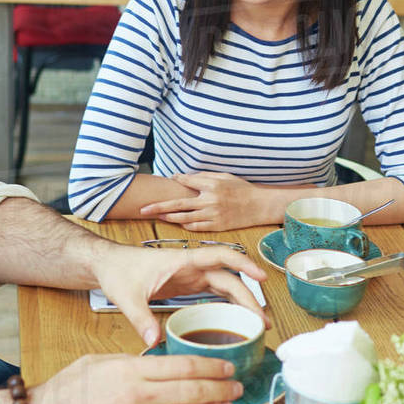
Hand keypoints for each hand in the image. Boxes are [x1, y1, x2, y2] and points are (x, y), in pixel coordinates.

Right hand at [30, 353, 241, 403]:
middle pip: (193, 393)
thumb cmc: (65, 391)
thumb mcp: (99, 361)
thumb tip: (161, 360)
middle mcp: (137, 400)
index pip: (183, 366)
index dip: (211, 367)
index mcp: (130, 372)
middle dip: (221, 389)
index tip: (226, 366)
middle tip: (236, 386)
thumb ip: (133, 361)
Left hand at [95, 242, 268, 346]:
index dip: (243, 264)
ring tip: (256, 325)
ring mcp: (191, 276)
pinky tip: (236, 320)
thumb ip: (141, 318)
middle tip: (261, 321)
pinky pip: (215, 293)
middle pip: (229, 278)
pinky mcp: (188, 285)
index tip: (261, 277)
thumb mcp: (126, 297)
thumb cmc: (118, 271)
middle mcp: (191, 266)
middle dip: (248, 298)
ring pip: (225, 286)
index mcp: (182, 261)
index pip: (220, 256)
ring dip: (242, 303)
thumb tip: (154, 341)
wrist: (108, 265)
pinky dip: (228, 305)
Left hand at [140, 172, 272, 230]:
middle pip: (178, 204)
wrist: (260, 206)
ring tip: (157, 216)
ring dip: (169, 218)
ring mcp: (213, 214)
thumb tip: (184, 177)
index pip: (187, 182)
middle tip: (143, 209)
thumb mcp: (224, 176)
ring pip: (184, 218)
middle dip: (159, 206)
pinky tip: (179, 223)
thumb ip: (204, 177)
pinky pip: (196, 227)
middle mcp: (210, 200)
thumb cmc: (242, 189)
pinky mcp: (217, 226)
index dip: (177, 180)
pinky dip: (186, 225)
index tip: (169, 178)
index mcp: (212, 185)